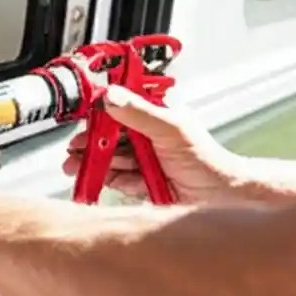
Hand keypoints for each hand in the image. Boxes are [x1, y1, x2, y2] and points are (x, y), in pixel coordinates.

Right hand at [63, 86, 240, 204]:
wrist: (220, 199)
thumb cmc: (207, 162)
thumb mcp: (171, 130)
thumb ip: (139, 112)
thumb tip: (111, 96)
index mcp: (157, 116)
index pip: (122, 107)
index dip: (101, 111)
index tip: (84, 115)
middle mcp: (148, 137)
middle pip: (110, 135)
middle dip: (90, 142)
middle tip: (74, 147)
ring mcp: (143, 160)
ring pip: (110, 158)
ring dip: (92, 161)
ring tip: (75, 165)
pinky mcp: (140, 183)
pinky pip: (115, 179)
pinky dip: (102, 179)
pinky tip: (91, 178)